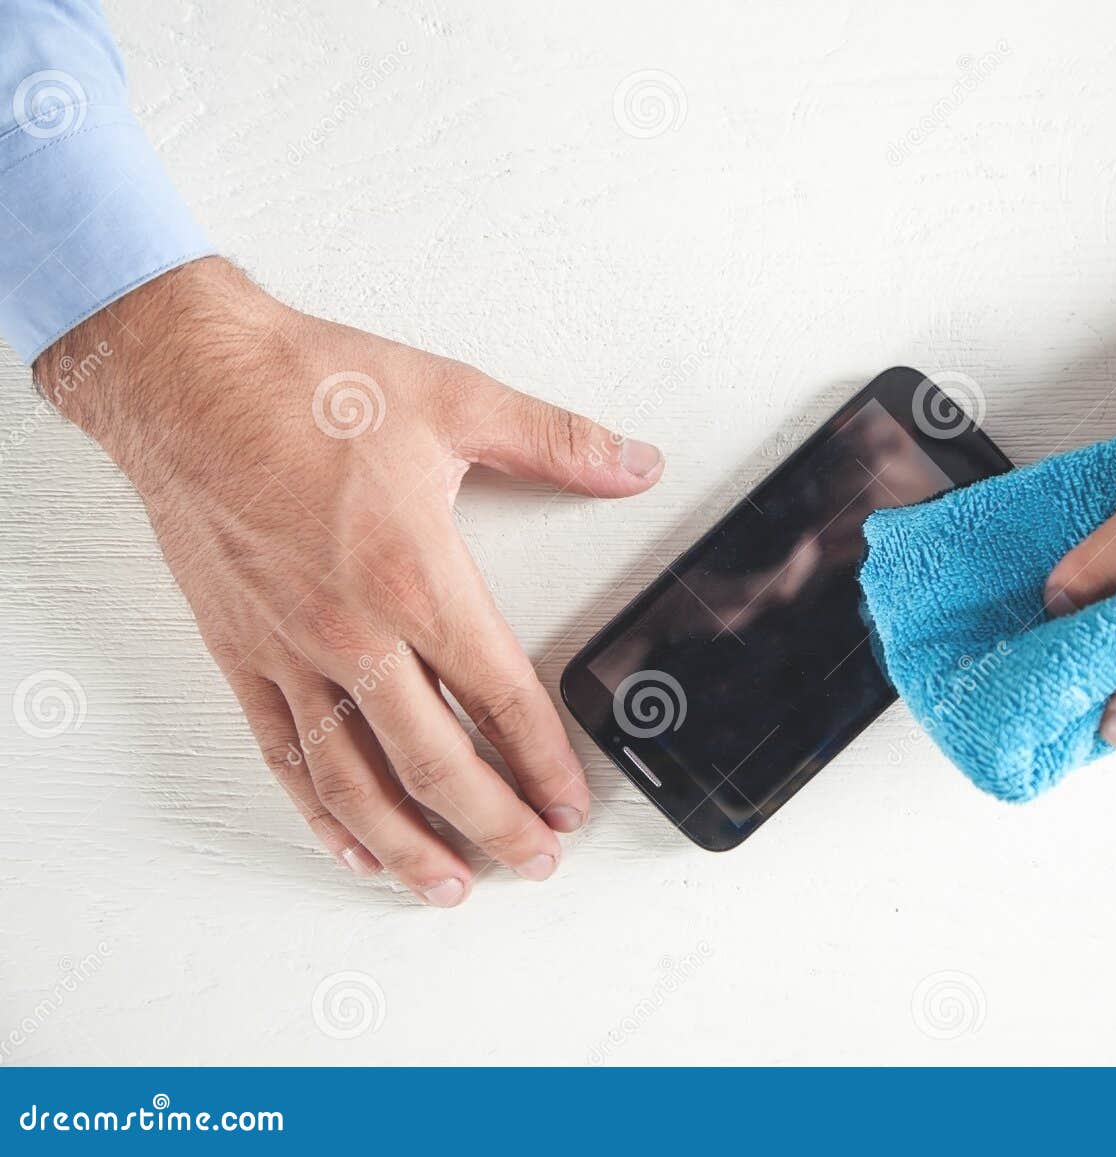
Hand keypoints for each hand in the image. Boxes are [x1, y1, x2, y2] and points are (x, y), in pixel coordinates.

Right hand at [41, 258, 664, 904]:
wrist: (187, 377)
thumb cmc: (304, 389)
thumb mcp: (455, 400)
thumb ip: (557, 441)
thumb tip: (633, 460)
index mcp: (416, 578)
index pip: (500, 698)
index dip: (543, 762)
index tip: (568, 803)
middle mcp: (353, 631)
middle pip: (436, 763)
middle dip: (494, 824)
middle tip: (532, 860)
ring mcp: (292, 651)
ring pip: (355, 780)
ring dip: (409, 843)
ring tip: (451, 884)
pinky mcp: (241, 652)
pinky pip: (282, 754)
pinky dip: (320, 811)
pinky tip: (350, 843)